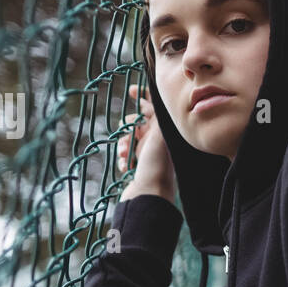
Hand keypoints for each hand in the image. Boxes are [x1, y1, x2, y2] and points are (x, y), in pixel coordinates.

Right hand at [118, 83, 175, 201]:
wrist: (150, 196)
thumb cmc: (156, 168)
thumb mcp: (158, 137)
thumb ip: (157, 118)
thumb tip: (156, 99)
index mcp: (165, 134)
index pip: (155, 109)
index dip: (144, 97)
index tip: (132, 90)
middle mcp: (158, 143)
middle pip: (138, 124)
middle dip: (128, 127)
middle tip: (128, 132)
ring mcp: (148, 155)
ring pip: (128, 140)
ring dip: (123, 144)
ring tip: (124, 154)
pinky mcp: (139, 167)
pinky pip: (125, 156)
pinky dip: (123, 159)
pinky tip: (125, 167)